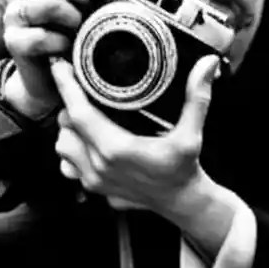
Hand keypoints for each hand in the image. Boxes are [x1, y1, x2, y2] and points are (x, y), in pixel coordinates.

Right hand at [2, 0, 120, 118]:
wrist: (52, 80)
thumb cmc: (74, 38)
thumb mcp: (88, 5)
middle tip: (90, 4)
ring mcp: (16, 15)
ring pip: (48, 2)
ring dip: (73, 17)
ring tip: (78, 30)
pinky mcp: (14, 42)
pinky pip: (40, 37)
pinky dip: (61, 44)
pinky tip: (67, 48)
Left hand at [49, 54, 220, 220]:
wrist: (182, 202)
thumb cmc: (184, 169)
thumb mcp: (191, 134)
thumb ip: (197, 98)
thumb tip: (207, 65)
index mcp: (117, 148)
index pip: (79, 113)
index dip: (66, 87)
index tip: (61, 67)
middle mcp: (100, 165)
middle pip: (66, 127)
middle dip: (69, 105)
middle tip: (80, 88)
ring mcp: (94, 180)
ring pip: (62, 146)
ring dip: (68, 130)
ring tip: (81, 114)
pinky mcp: (94, 188)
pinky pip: (68, 166)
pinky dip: (71, 152)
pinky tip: (85, 141)